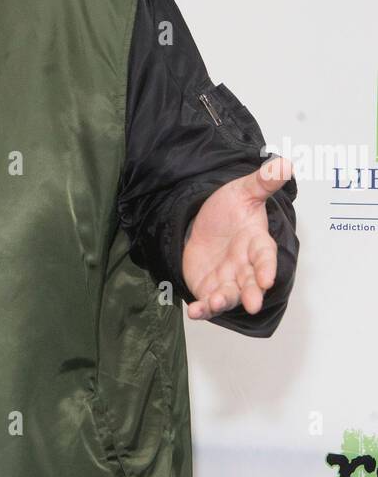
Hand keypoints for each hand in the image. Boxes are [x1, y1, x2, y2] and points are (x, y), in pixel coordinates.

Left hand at [182, 156, 293, 321]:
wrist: (201, 220)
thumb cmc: (228, 209)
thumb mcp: (243, 191)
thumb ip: (262, 181)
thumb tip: (284, 164)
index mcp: (256, 242)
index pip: (265, 256)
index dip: (267, 267)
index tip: (267, 279)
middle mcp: (244, 265)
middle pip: (250, 282)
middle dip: (251, 293)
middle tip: (252, 304)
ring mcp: (226, 279)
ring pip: (228, 295)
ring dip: (222, 302)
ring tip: (215, 303)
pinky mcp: (208, 287)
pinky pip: (205, 302)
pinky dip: (201, 309)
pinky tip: (192, 312)